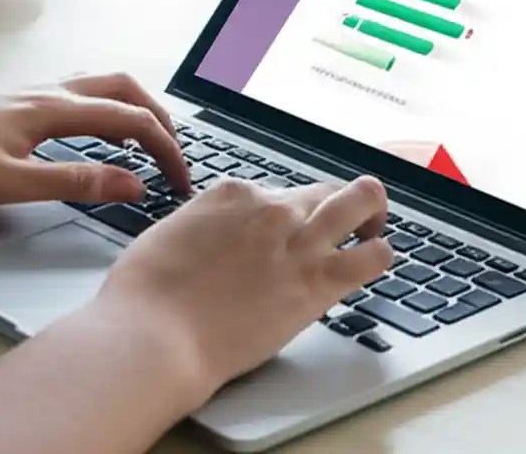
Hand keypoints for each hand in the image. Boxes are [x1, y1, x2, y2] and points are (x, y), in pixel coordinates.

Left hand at [0, 72, 190, 206]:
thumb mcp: (13, 185)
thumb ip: (78, 183)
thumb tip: (134, 184)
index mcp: (50, 108)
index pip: (130, 120)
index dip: (165, 150)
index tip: (180, 183)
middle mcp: (44, 92)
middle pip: (123, 88)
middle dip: (159, 118)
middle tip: (175, 156)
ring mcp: (27, 94)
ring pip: (99, 86)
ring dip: (132, 107)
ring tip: (148, 141)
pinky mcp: (12, 105)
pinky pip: (76, 94)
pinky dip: (104, 109)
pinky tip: (95, 137)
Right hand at [97, 176, 392, 403]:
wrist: (154, 335)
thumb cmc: (145, 295)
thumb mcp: (169, 236)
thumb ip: (202, 228)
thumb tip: (212, 238)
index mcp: (232, 193)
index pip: (275, 193)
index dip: (281, 215)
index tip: (279, 235)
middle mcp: (272, 209)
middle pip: (323, 191)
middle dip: (335, 203)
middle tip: (342, 222)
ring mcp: (299, 242)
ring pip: (361, 202)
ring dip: (372, 210)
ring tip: (372, 227)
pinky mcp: (317, 282)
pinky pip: (372, 256)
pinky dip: (380, 253)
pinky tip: (375, 258)